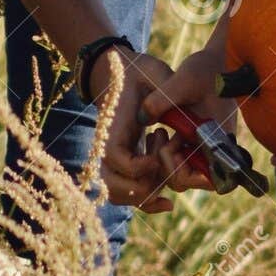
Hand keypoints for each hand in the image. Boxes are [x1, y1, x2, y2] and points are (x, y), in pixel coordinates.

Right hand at [92, 47, 178, 212]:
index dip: (144, 163)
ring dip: (147, 196)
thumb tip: (156, 125)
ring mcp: (114, 161)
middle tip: (167, 160)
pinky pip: (129, 195)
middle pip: (116, 188)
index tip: (161, 139)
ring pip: (121, 197)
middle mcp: (107, 150)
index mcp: (111, 128)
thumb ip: (160, 96)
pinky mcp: (125, 166)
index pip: (118, 159)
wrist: (125, 74)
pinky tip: (168, 202)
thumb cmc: (143, 72)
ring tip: (168, 182)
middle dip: (149, 184)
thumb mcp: (155, 75)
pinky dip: (147, 202)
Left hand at [140, 44, 239, 193]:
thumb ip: (161, 100)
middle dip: (167, 163)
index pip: (204, 180)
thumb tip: (142, 118)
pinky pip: (180, 162)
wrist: (217, 63)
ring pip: (181, 173)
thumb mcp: (183, 81)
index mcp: (220, 143)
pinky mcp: (197, 146)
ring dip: (165, 159)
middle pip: (187, 181)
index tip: (170, 143)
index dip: (181, 170)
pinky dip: (167, 153)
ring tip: (159, 132)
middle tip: (160, 135)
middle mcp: (216, 153)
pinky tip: (161, 132)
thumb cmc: (206, 70)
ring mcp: (206, 151)